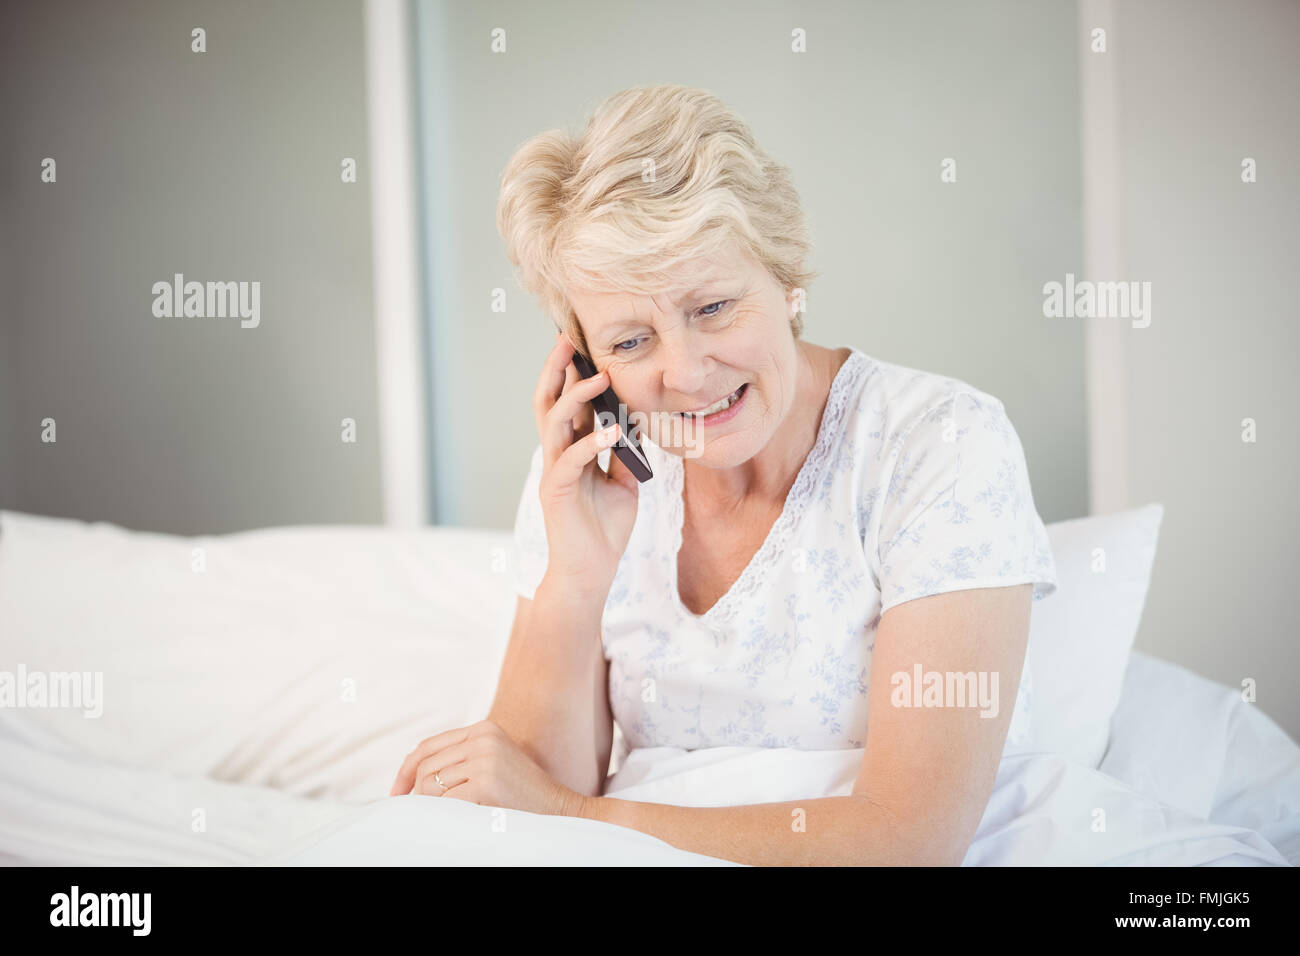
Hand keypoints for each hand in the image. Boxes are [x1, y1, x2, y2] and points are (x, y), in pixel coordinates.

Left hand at [388, 719, 587, 817]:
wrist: (558, 809)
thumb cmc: (522, 793)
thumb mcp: (492, 761)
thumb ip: (461, 757)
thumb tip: (412, 777)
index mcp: (484, 728)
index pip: (428, 745)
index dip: (406, 770)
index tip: (397, 793)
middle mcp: (483, 738)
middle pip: (426, 766)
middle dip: (418, 793)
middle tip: (420, 813)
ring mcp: (485, 759)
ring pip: (431, 784)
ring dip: (431, 805)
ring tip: (449, 816)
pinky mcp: (485, 783)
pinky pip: (444, 802)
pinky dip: (441, 814)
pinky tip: (455, 820)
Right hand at [532, 331, 639, 596]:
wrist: (591, 572)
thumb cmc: (604, 529)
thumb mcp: (623, 483)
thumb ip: (623, 452)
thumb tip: (634, 421)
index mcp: (571, 450)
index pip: (566, 403)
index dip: (570, 373)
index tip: (582, 343)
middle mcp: (557, 455)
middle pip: (548, 402)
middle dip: (557, 370)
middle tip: (569, 339)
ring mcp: (553, 471)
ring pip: (554, 423)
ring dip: (576, 397)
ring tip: (599, 377)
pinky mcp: (556, 492)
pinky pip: (571, 460)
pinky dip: (591, 442)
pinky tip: (611, 431)